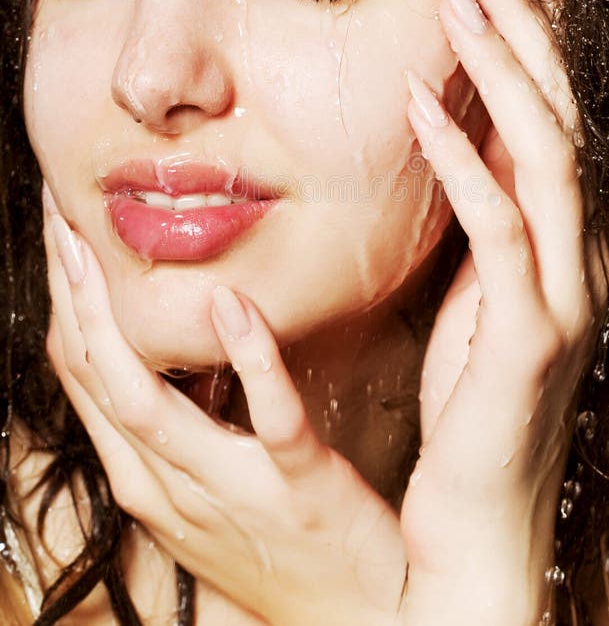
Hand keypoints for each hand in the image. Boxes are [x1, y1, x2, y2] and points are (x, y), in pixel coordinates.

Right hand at [43, 198, 406, 625]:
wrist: (350, 623)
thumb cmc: (277, 548)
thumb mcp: (206, 492)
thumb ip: (179, 429)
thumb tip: (161, 357)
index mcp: (148, 478)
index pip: (85, 383)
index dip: (65, 311)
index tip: (62, 244)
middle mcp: (171, 484)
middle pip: (100, 382)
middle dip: (72, 300)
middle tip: (59, 222)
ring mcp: (232, 486)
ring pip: (148, 403)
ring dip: (116, 323)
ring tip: (97, 251)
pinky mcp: (298, 484)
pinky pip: (268, 417)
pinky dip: (247, 358)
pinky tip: (231, 304)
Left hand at [399, 0, 608, 624]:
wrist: (480, 501)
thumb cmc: (474, 389)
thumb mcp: (476, 276)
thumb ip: (483, 199)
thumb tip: (460, 116)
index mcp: (562, 228)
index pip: (556, 99)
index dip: (536, 18)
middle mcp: (579, 245)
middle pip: (564, 103)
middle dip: (529, 12)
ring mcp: (564, 286)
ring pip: (548, 150)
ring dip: (506, 65)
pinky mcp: (530, 330)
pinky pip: (500, 227)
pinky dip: (462, 157)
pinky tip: (423, 98)